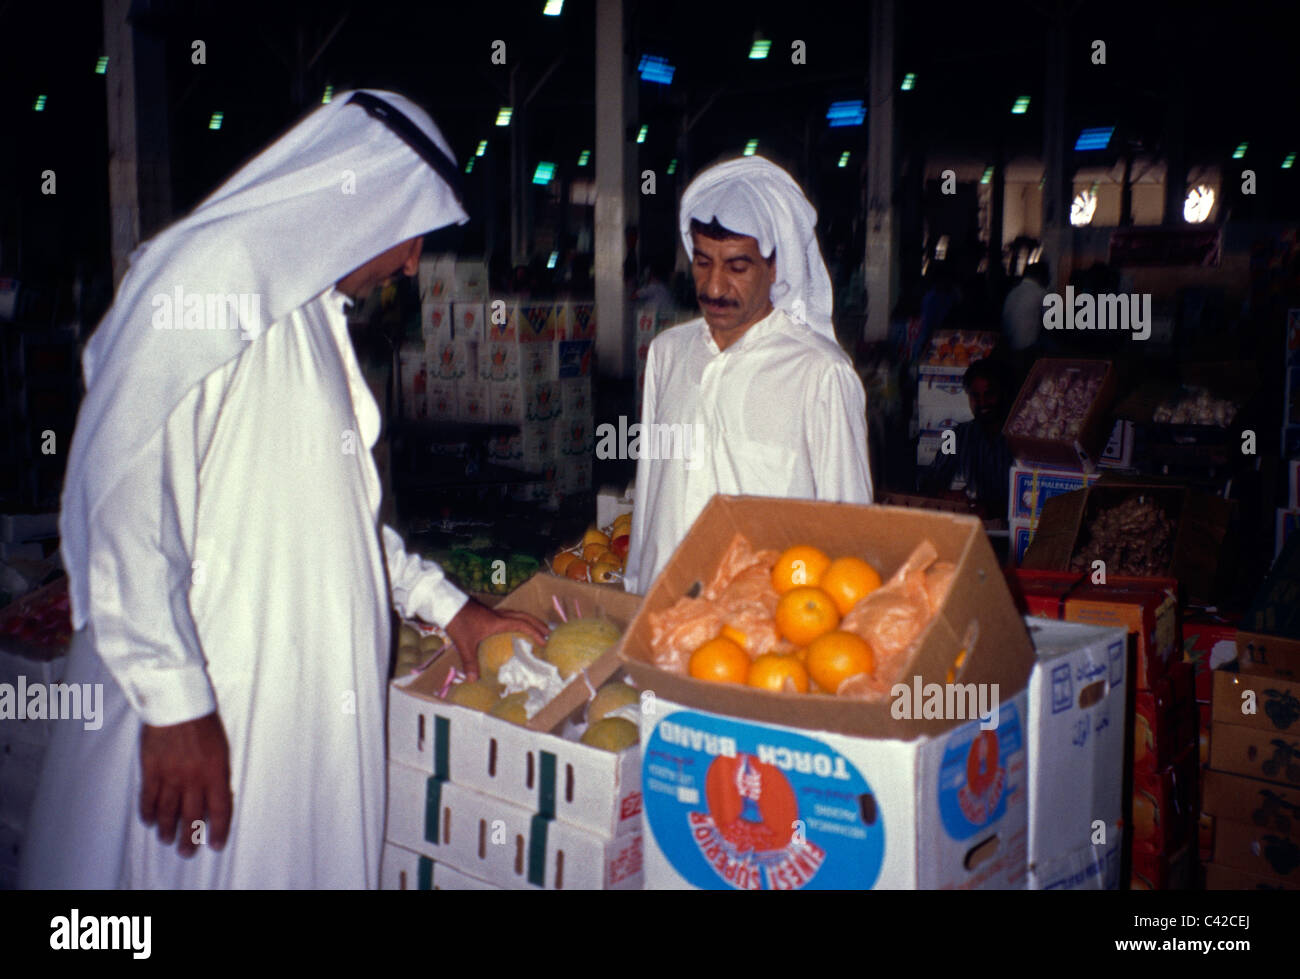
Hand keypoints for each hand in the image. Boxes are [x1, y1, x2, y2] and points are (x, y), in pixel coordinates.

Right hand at [139, 712, 233, 857]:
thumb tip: (216, 796)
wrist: (177, 703)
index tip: (216, 845)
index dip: (219, 830)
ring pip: (167, 812)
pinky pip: (148, 798)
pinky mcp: (150, 770)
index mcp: (216, 772)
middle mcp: (193, 778)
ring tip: (167, 840)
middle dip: (189, 839)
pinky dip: (147, 813)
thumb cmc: (203, 721)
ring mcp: (170, 776)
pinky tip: (148, 821)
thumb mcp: (220, 748)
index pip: (220, 810)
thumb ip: (217, 774)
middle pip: (191, 817)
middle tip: (187, 852)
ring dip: (167, 829)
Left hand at [444, 599, 548, 680]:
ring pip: (517, 614)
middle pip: (524, 616)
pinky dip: (517, 620)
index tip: (544, 641)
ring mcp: (494, 613)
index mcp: (498, 622)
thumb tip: (473, 680)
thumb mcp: (464, 644)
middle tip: (548, 632)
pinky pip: (509, 615)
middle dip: (537, 624)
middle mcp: (499, 615)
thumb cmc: (458, 622)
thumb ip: (470, 662)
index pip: (522, 624)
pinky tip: (512, 628)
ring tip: (535, 628)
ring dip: (528, 620)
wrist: (447, 605)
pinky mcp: (487, 612)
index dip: (535, 632)